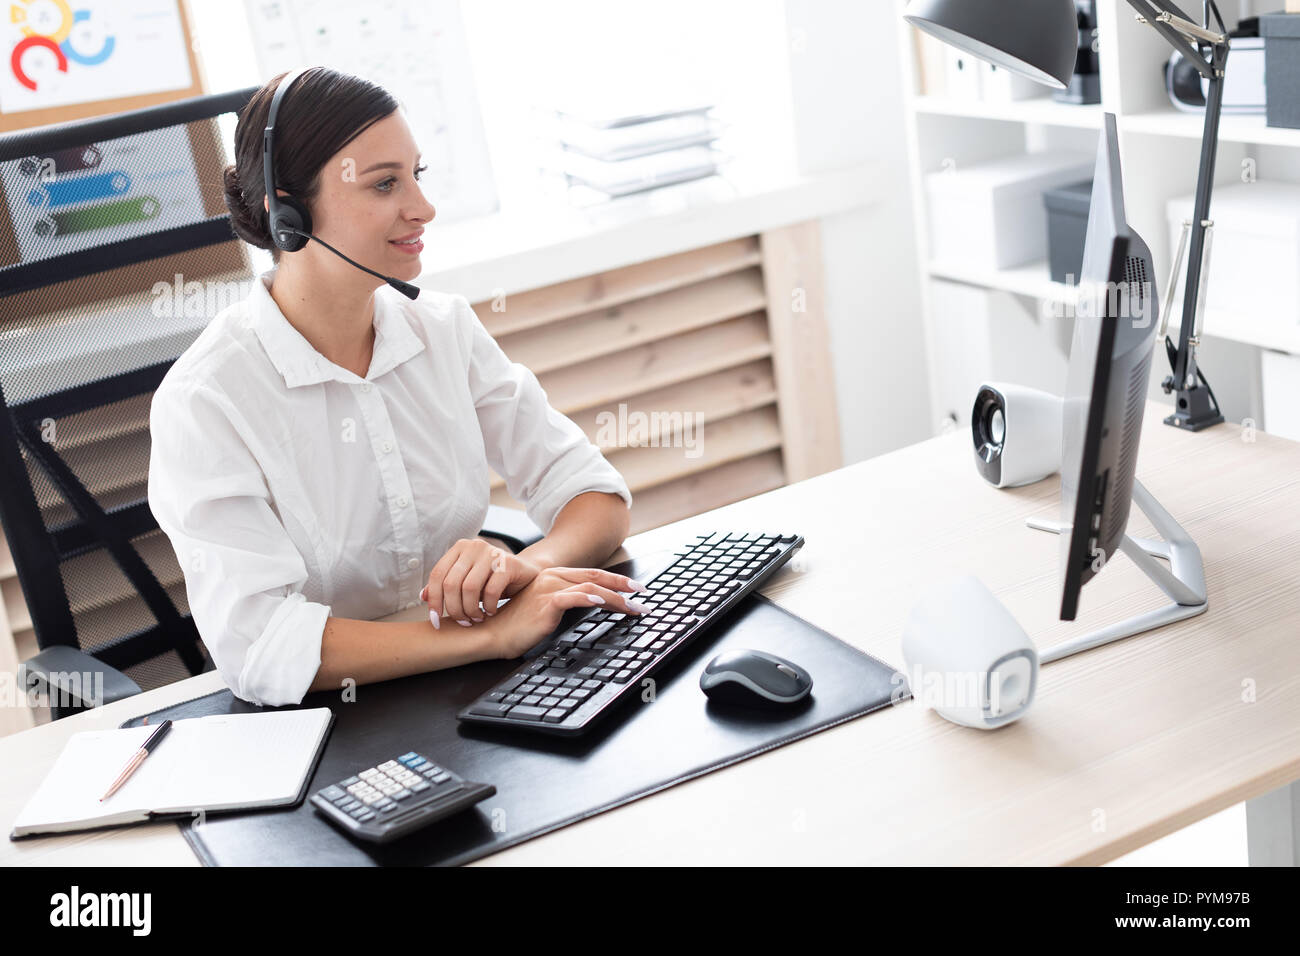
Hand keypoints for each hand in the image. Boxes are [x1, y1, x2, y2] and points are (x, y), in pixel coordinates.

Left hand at [421, 538, 543, 627]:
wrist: (526, 573)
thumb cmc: (493, 580)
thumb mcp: (467, 582)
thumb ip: (446, 587)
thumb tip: (423, 596)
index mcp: (460, 548)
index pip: (437, 575)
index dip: (434, 600)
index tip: (436, 620)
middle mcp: (474, 546)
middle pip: (451, 583)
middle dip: (454, 609)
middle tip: (463, 622)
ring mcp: (492, 552)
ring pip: (469, 588)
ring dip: (471, 610)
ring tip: (476, 618)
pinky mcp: (509, 563)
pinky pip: (491, 590)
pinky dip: (488, 606)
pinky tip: (490, 611)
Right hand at [485, 566, 649, 659]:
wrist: (492, 634)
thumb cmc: (517, 625)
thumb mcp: (545, 608)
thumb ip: (565, 601)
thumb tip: (591, 603)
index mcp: (552, 576)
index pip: (590, 574)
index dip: (614, 579)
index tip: (634, 587)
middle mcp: (551, 578)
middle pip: (595, 576)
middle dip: (623, 584)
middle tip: (642, 593)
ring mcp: (548, 589)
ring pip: (590, 588)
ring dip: (616, 598)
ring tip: (632, 607)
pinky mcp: (545, 603)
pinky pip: (572, 597)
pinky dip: (589, 598)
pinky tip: (601, 601)